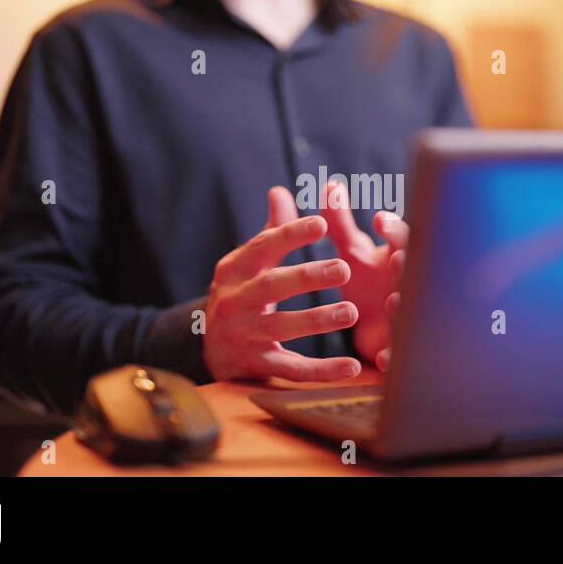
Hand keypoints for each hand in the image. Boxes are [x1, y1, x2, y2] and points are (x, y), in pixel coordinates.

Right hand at [203, 187, 361, 381]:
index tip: (322, 224)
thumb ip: (270, 232)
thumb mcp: (248, 265)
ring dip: (317, 320)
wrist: (210, 349)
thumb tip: (279, 192)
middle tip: (343, 268)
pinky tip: (351, 367)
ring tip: (351, 312)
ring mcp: (242, 336)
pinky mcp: (256, 367)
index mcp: (233, 270)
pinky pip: (292, 369)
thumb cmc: (240, 297)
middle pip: (271, 286)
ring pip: (281, 327)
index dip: (290, 234)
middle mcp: (233, 302)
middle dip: (307, 277)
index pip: (263, 247)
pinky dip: (322, 371)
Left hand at [320, 181, 407, 371]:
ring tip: (393, 300)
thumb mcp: (353, 252)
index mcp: (397, 257)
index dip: (394, 228)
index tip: (380, 219)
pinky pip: (402, 352)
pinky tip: (383, 357)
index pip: (402, 237)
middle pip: (414, 268)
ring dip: (404, 303)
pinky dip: (394, 355)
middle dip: (407, 262)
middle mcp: (409, 283)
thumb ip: (340, 223)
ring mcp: (411, 314)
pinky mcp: (403, 347)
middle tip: (397, 256)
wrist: (377, 329)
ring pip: (413, 307)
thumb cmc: (366, 281)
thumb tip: (331, 185)